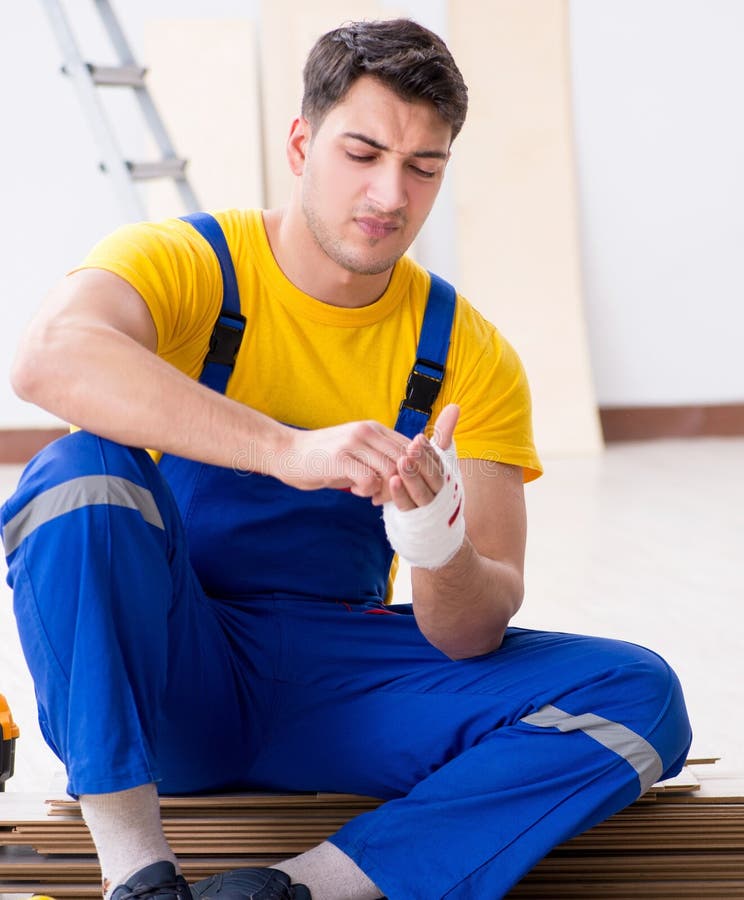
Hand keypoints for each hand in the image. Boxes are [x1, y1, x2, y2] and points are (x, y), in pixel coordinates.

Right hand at [272, 419, 409, 501]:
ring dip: (385, 490)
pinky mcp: (340, 458)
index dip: (411, 472)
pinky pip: (370, 480)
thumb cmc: (324, 458)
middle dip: (400, 484)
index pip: (411, 448)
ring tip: (371, 495)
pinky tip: (356, 491)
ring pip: (391, 470)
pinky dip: (367, 491)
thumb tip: (406, 476)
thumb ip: (379, 458)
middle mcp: (367, 431)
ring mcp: (353, 442)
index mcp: (374, 428)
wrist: (288, 453)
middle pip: (405, 460)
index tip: (398, 487)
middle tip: (384, 496)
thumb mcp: (356, 451)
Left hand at [389, 404, 459, 509]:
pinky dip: (400, 495)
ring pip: (421, 492)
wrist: (432, 527)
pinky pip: (407, 507)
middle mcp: (440, 493)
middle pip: (433, 476)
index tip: (418, 438)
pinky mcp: (414, 519)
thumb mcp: (438, 460)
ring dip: (412, 477)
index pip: (438, 462)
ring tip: (401, 461)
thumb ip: (444, 435)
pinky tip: (392, 482)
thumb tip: (455, 406)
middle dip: (423, 461)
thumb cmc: (432, 485)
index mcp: (445, 477)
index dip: (429, 451)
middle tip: (412, 446)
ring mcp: (428, 508)